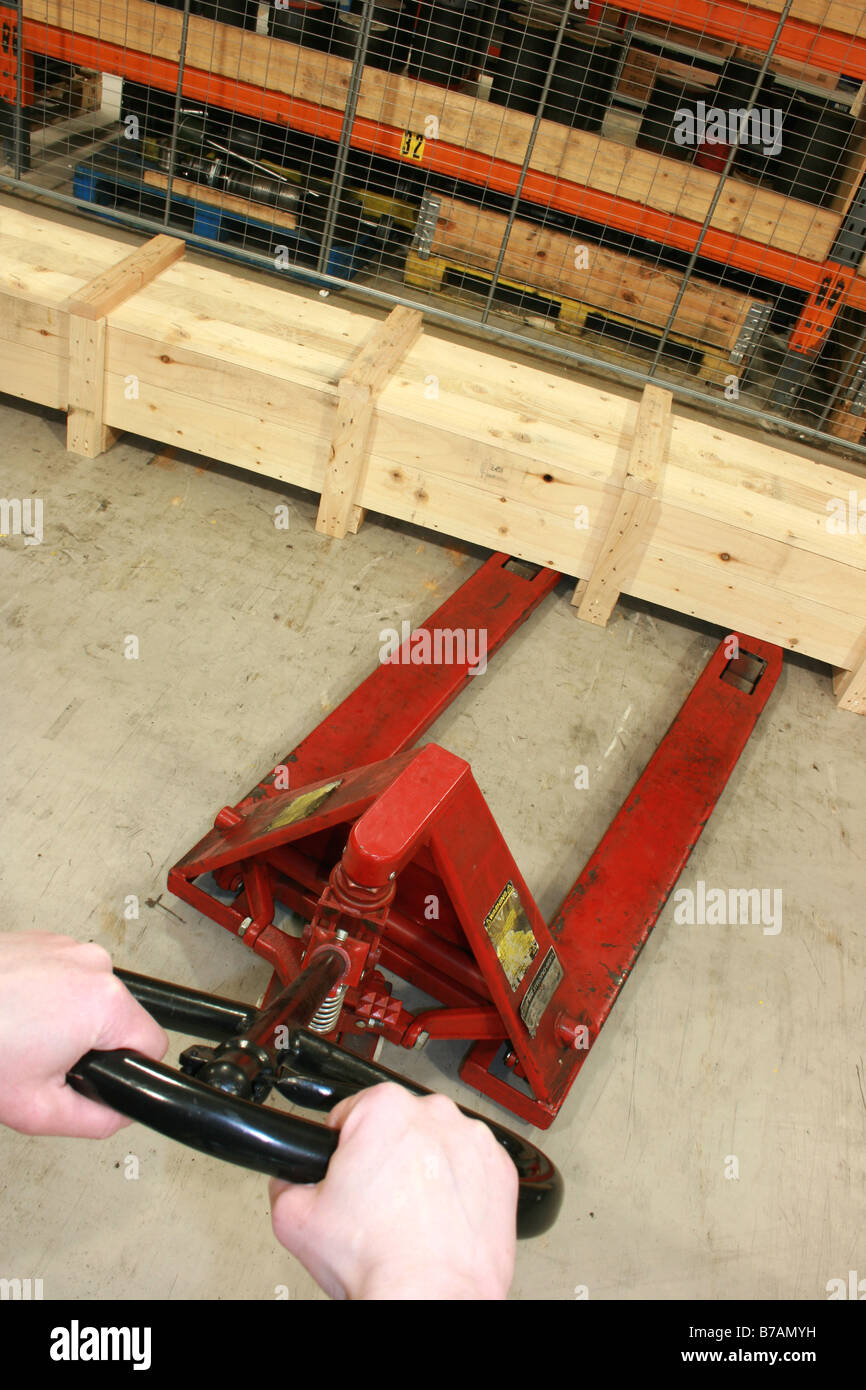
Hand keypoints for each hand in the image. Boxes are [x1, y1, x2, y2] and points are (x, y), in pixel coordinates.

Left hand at [0, 932, 167, 1137]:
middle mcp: (94, 965)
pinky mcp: (44, 939)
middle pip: (121, 1018)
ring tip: (22, 1036)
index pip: (153, 1045)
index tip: (95, 1078)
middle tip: (43, 1063)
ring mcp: (68, 946)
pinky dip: (46, 995)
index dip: (128, 1071)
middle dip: (91, 1044)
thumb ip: (95, 1120)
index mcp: (104, 1003)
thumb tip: (120, 1114)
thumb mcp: (37, 1110)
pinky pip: (65, 975)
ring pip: (91, 995)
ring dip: (67, 1018)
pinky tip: (14, 1013)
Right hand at [270, 1082, 517, 1299]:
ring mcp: (472, 1140)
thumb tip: (289, 1177)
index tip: (349, 1175)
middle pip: (397, 1127)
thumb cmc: (377, 1260)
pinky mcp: (501, 1169)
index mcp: (383, 1108)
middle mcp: (433, 1114)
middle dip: (385, 1157)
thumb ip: (285, 1181)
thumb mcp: (294, 1218)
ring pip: (436, 1145)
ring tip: (411, 1214)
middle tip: (376, 1202)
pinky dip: (459, 1186)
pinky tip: (441, 1217)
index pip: (351, 1113)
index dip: (343, 1149)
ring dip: (425, 1169)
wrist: (430, 1297)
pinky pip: (471, 1167)